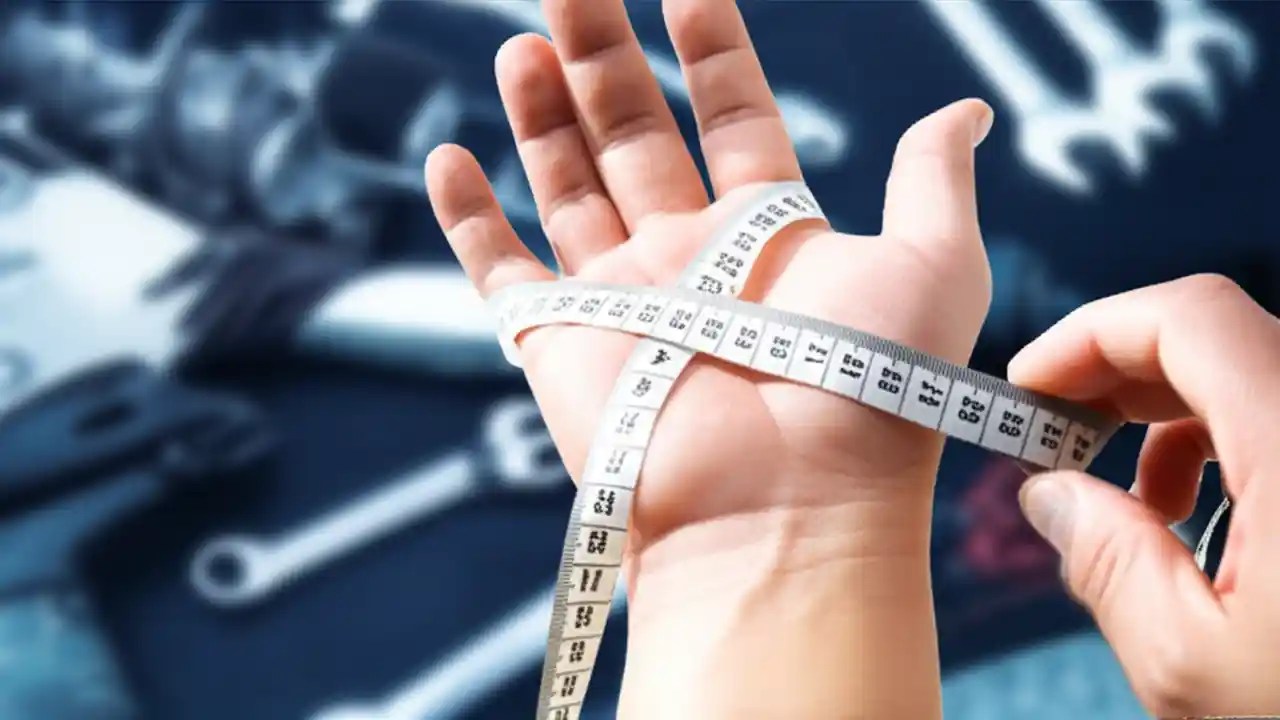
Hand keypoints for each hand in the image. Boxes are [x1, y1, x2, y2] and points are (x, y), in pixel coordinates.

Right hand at [426, 0, 992, 714]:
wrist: (787, 503)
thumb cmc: (872, 388)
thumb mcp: (931, 262)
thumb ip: (933, 178)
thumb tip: (971, 110)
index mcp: (766, 233)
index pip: (731, 117)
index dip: (710, 50)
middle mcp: (688, 258)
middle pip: (632, 134)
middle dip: (602, 56)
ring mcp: (619, 298)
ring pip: (565, 184)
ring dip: (540, 113)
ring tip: (524, 42)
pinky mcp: (558, 341)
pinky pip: (498, 269)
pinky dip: (467, 216)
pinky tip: (447, 153)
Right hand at [1010, 274, 1279, 717]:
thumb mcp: (1195, 667)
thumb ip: (1110, 562)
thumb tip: (1052, 493)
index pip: (1192, 319)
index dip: (1093, 334)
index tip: (1030, 388)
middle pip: (1221, 338)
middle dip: (1119, 376)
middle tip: (1055, 438)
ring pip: (1255, 376)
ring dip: (1169, 418)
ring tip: (1136, 504)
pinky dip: (1227, 446)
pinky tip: (1203, 521)